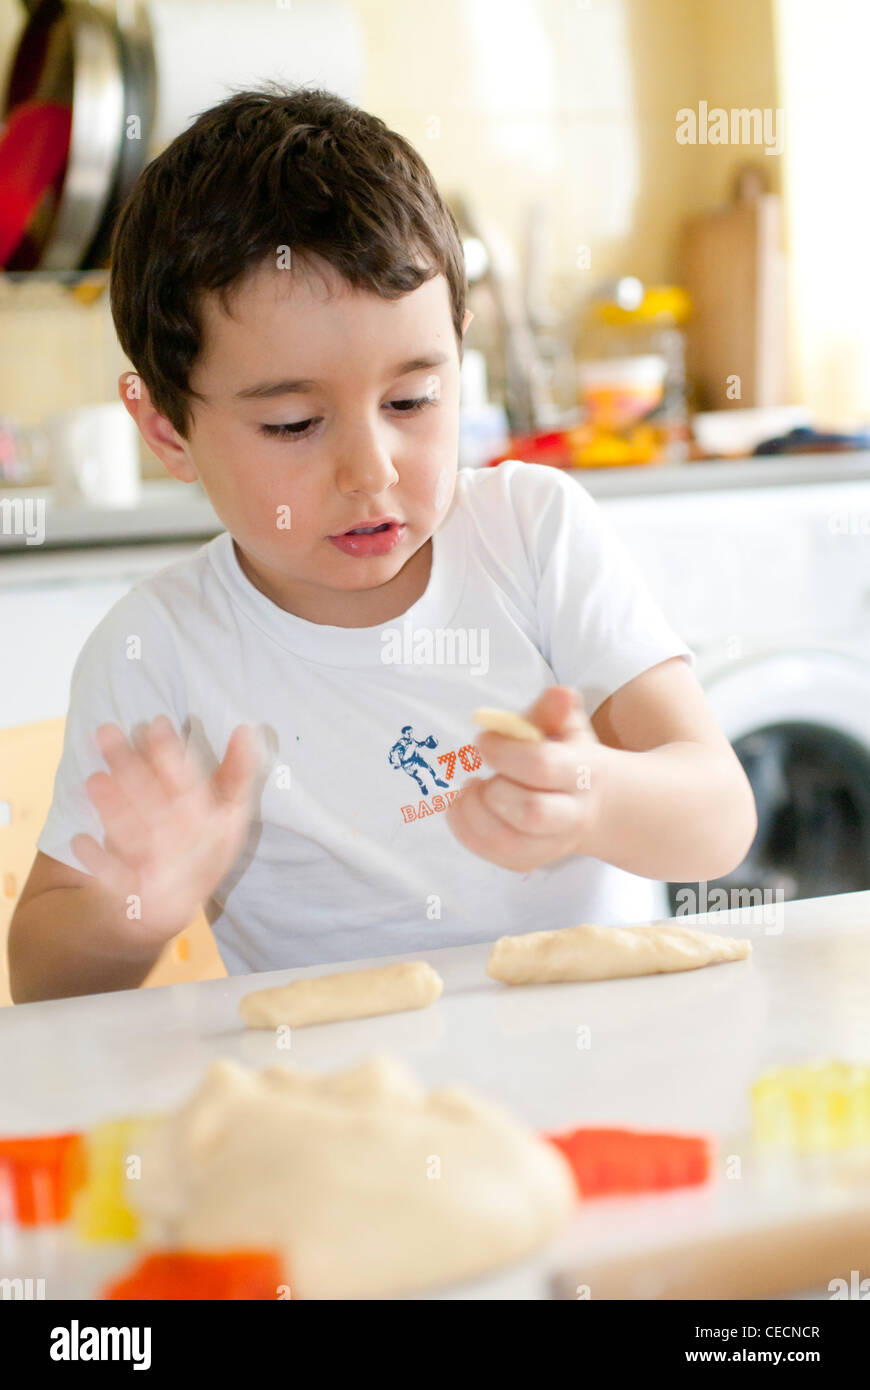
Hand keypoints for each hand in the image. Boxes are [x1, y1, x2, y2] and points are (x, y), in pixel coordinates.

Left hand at [72, 716, 260, 945]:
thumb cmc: (202, 850)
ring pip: (133, 835)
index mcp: (209, 821)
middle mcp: (182, 844)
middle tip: (105, 731)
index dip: (172, 754)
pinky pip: (115, 878)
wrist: (170, 910)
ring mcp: (155, 869)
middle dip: (130, 768)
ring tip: (94, 780)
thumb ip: (235, 774)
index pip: (189, 782)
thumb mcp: (228, 815)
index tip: (157, 722)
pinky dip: (98, 861)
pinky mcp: (131, 892)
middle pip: (153, 802)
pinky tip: (79, 840)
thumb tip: (247, 728)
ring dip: (114, 810)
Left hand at [445, 686, 608, 871]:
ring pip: (508, 842)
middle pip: (531, 813)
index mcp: (582, 772)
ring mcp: (552, 844)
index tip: (483, 740)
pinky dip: (466, 831)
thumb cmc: (566, 753)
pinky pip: (494, 856)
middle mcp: (572, 814)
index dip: (504, 752)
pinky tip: (462, 807)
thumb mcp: (564, 725)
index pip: (542, 766)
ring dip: (474, 814)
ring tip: (469, 790)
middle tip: (481, 774)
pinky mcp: (530, 860)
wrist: (591, 801)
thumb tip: (560, 693)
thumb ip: (553, 709)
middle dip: (493, 791)